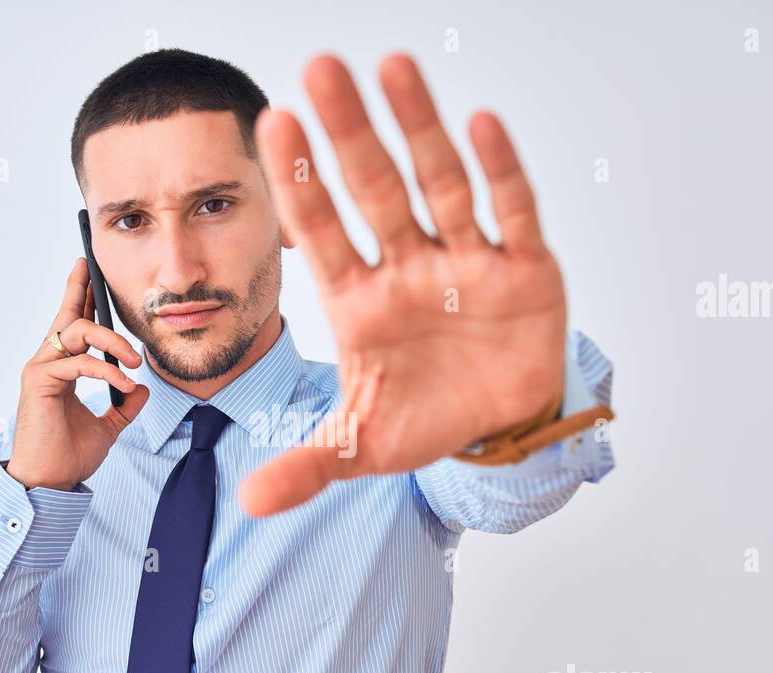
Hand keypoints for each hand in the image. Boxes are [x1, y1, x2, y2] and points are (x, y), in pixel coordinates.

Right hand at [5, 259, 148, 490]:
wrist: (51, 480)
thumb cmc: (69, 454)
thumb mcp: (108, 427)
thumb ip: (122, 406)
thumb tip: (142, 390)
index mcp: (60, 368)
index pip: (70, 324)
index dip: (79, 294)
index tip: (87, 269)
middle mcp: (47, 363)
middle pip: (68, 316)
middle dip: (85, 291)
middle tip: (104, 280)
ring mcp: (41, 369)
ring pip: (77, 331)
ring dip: (112, 341)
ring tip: (135, 362)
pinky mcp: (39, 381)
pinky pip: (79, 363)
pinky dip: (107, 370)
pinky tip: (125, 383)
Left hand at [238, 53, 566, 517]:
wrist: (501, 430)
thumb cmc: (425, 421)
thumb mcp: (363, 446)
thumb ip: (308, 464)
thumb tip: (248, 506)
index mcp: (361, 301)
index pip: (321, 232)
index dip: (299, 183)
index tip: (271, 124)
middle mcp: (409, 268)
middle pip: (374, 190)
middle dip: (349, 134)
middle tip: (320, 70)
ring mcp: (465, 262)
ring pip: (438, 184)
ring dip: (418, 128)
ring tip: (393, 66)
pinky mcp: (524, 269)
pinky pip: (511, 212)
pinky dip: (498, 172)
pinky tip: (477, 123)